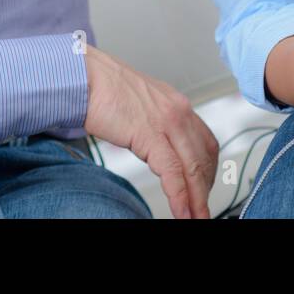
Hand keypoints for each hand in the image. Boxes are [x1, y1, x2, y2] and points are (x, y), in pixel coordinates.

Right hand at [83, 46, 217, 217]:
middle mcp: (178, 110)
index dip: (208, 170)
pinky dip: (180, 196)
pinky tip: (181, 211)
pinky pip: (172, 173)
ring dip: (197, 199)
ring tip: (196, 217)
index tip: (204, 188)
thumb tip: (156, 147)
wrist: (84, 76)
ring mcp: (167, 122)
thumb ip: (154, 123)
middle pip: (204, 158)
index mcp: (176, 103)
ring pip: (193, 168)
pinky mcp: (150, 134)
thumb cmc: (103, 88)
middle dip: (205, 189)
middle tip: (203, 209)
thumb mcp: (141, 104)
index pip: (205, 142)